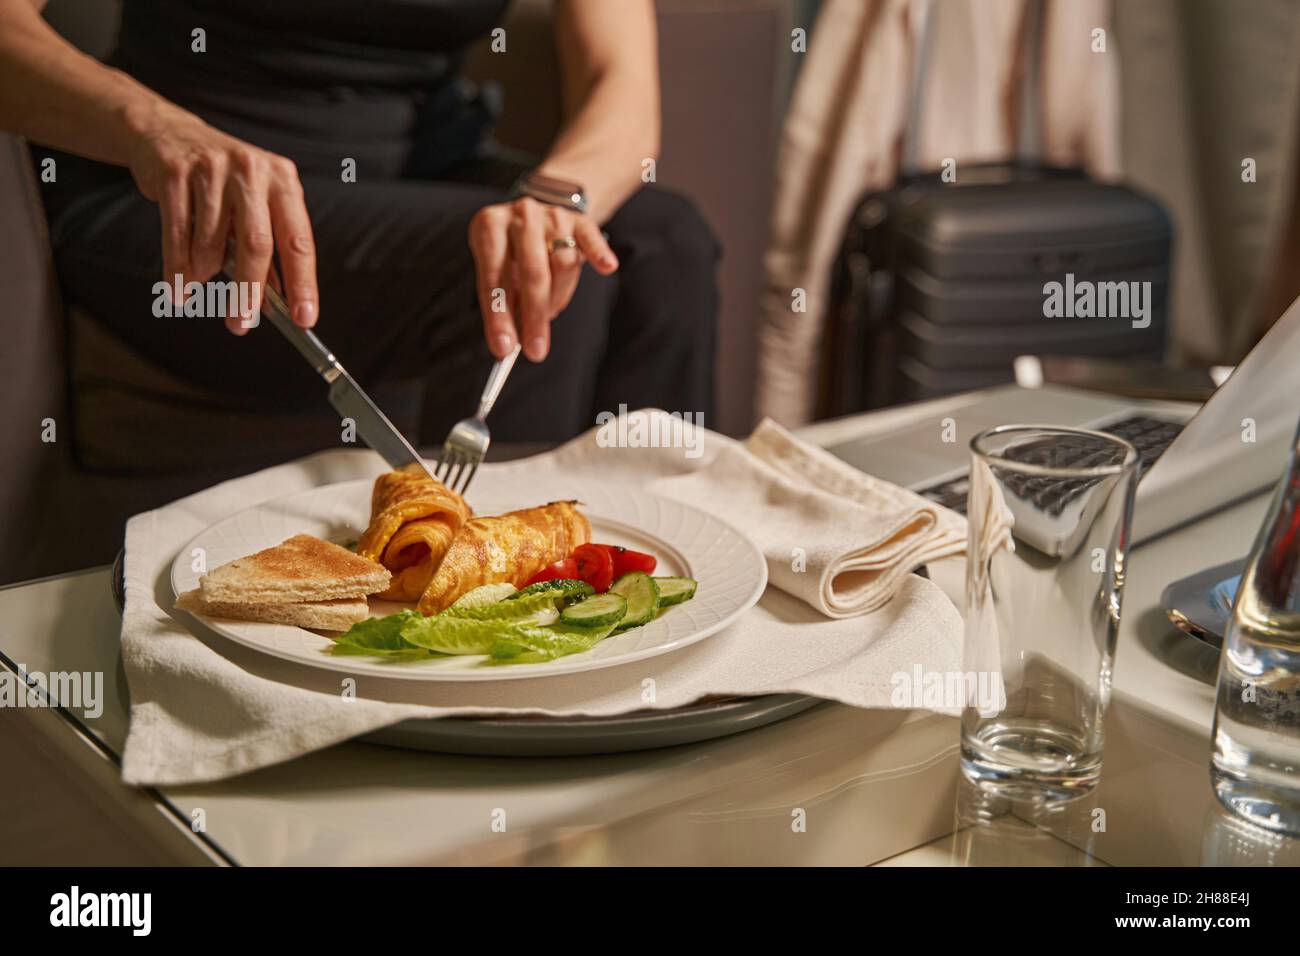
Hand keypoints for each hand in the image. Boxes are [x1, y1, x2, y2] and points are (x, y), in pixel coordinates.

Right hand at [125, 104, 317, 335]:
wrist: (170, 133)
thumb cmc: (223, 181)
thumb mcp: (254, 206)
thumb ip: (267, 248)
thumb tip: (273, 301)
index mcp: (282, 181)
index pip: (298, 241)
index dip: (303, 283)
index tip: (303, 318)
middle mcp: (252, 171)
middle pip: (257, 245)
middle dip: (248, 292)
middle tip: (240, 323)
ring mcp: (213, 169)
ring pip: (211, 242)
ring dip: (204, 275)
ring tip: (198, 286)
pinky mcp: (175, 173)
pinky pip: (178, 234)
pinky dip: (177, 269)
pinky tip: (178, 288)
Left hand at [467, 196, 618, 361]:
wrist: (533, 212)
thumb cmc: (510, 251)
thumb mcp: (498, 267)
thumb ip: (504, 299)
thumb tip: (510, 343)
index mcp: (489, 226)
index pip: (493, 277)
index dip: (498, 316)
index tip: (504, 348)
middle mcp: (521, 215)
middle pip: (533, 272)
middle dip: (534, 317)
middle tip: (536, 351)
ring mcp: (552, 216)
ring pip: (563, 263)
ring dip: (558, 298)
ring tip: (550, 313)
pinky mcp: (578, 221)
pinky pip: (591, 239)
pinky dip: (599, 254)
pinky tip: (607, 267)